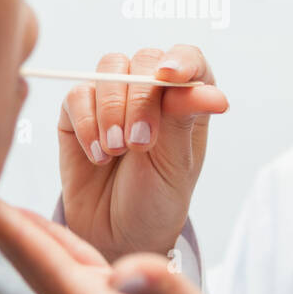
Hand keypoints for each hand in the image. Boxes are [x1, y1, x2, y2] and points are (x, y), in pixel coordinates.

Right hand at [58, 46, 227, 260]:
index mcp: (185, 99)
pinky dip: (86, 123)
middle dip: (140, 99)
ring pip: (108, 69)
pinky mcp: (77, 111)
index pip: (189, 59)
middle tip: (139, 143)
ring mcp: (111, 97)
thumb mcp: (176, 164)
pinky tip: (98, 156)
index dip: (181, 60)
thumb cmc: (155, 198)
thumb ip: (183, 120)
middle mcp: (149, 91)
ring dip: (111, 110)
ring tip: (117, 151)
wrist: (115, 233)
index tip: (170, 76)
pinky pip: (77, 95)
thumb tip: (215, 94)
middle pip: (144, 60)